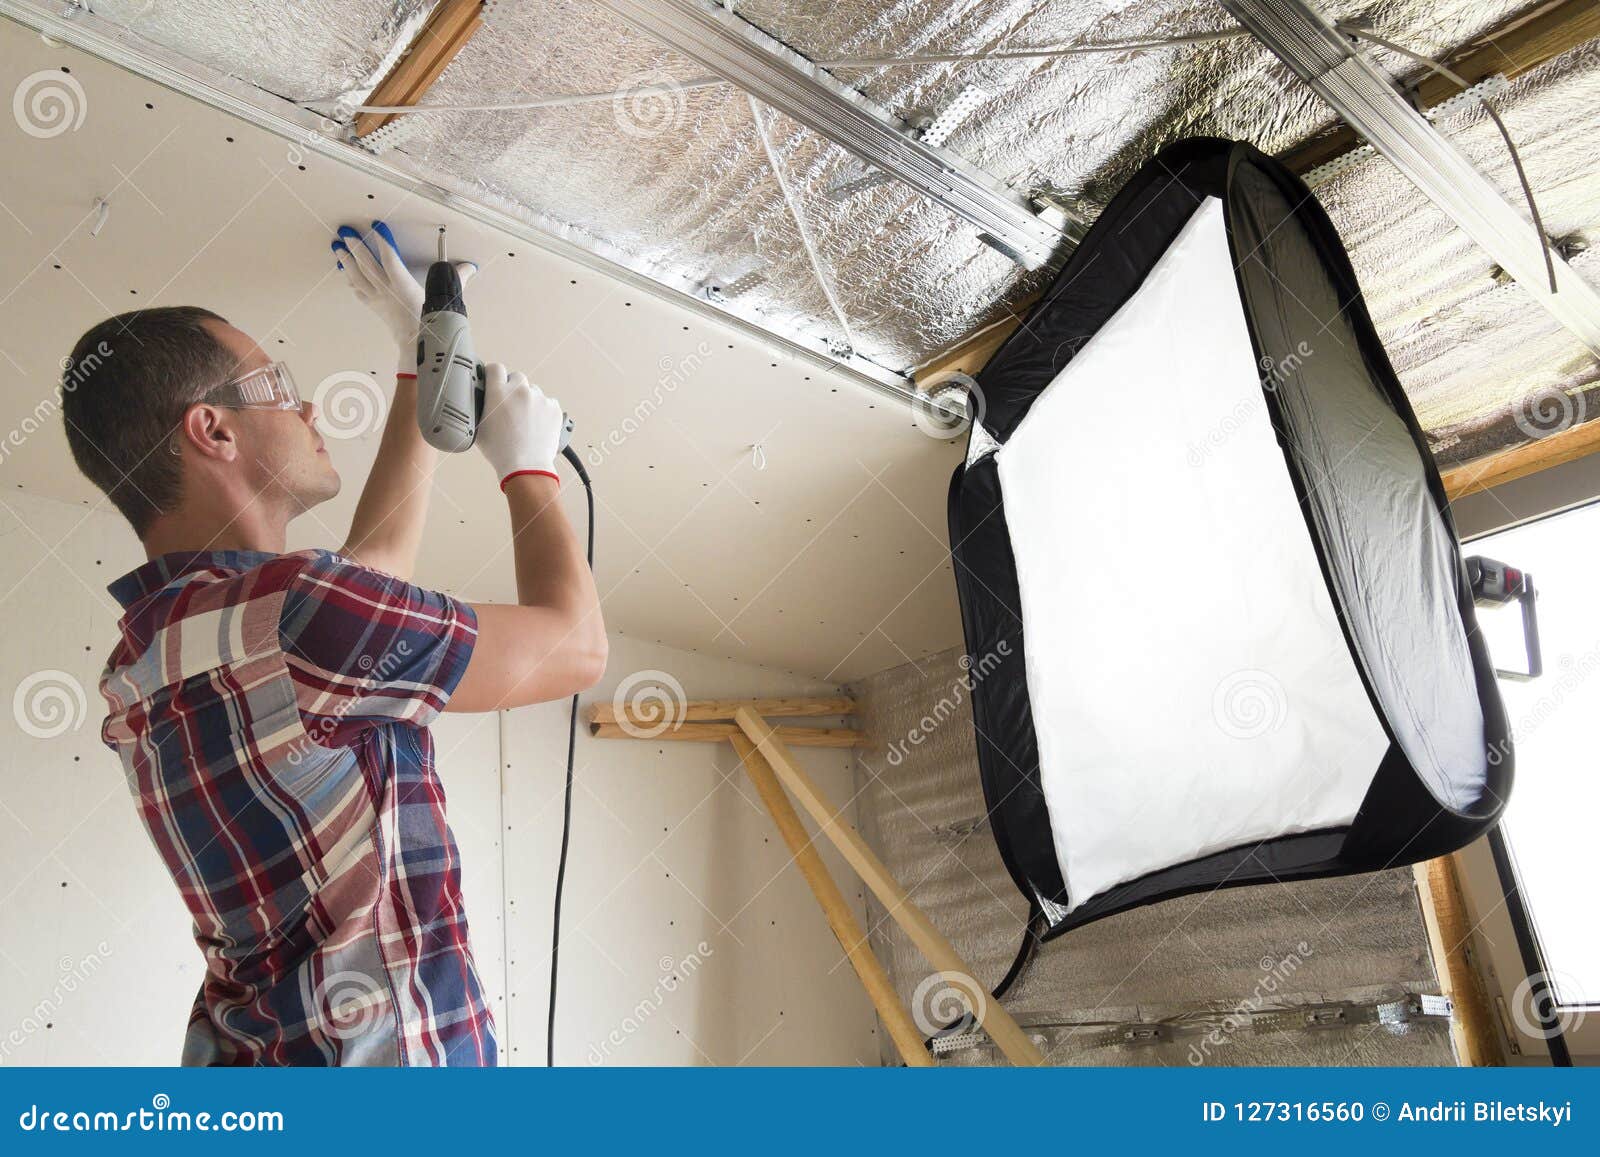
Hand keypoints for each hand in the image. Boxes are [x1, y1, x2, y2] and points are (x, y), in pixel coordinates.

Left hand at [332, 220, 474, 373]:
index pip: (390, 259)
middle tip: (346, 232)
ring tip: (338, 247)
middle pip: (367, 265)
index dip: (382, 241)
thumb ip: (458, 279)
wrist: (418, 348)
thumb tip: (469, 267)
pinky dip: (351, 282)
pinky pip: (359, 293)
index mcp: (403, 287)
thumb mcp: (445, 301)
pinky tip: (346, 274)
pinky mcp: (376, 309)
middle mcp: (387, 292)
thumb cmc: (431, 326)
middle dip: (356, 247)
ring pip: (357, 277)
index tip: (375, 225)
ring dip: (347, 261)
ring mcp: (379, 301)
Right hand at [477, 363, 565, 488]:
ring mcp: (539, 398)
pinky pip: (547, 402)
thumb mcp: (479, 426)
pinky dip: (542, 410)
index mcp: (498, 392)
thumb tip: (481, 395)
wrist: (526, 467)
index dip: (494, 374)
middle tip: (510, 407)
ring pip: (533, 391)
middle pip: (516, 377)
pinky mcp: (553, 407)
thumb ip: (481, 405)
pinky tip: (536, 425)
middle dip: (513, 389)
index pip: (495, 368)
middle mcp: (520, 391)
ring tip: (524, 421)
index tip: (494, 380)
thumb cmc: (500, 451)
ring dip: (528, 400)